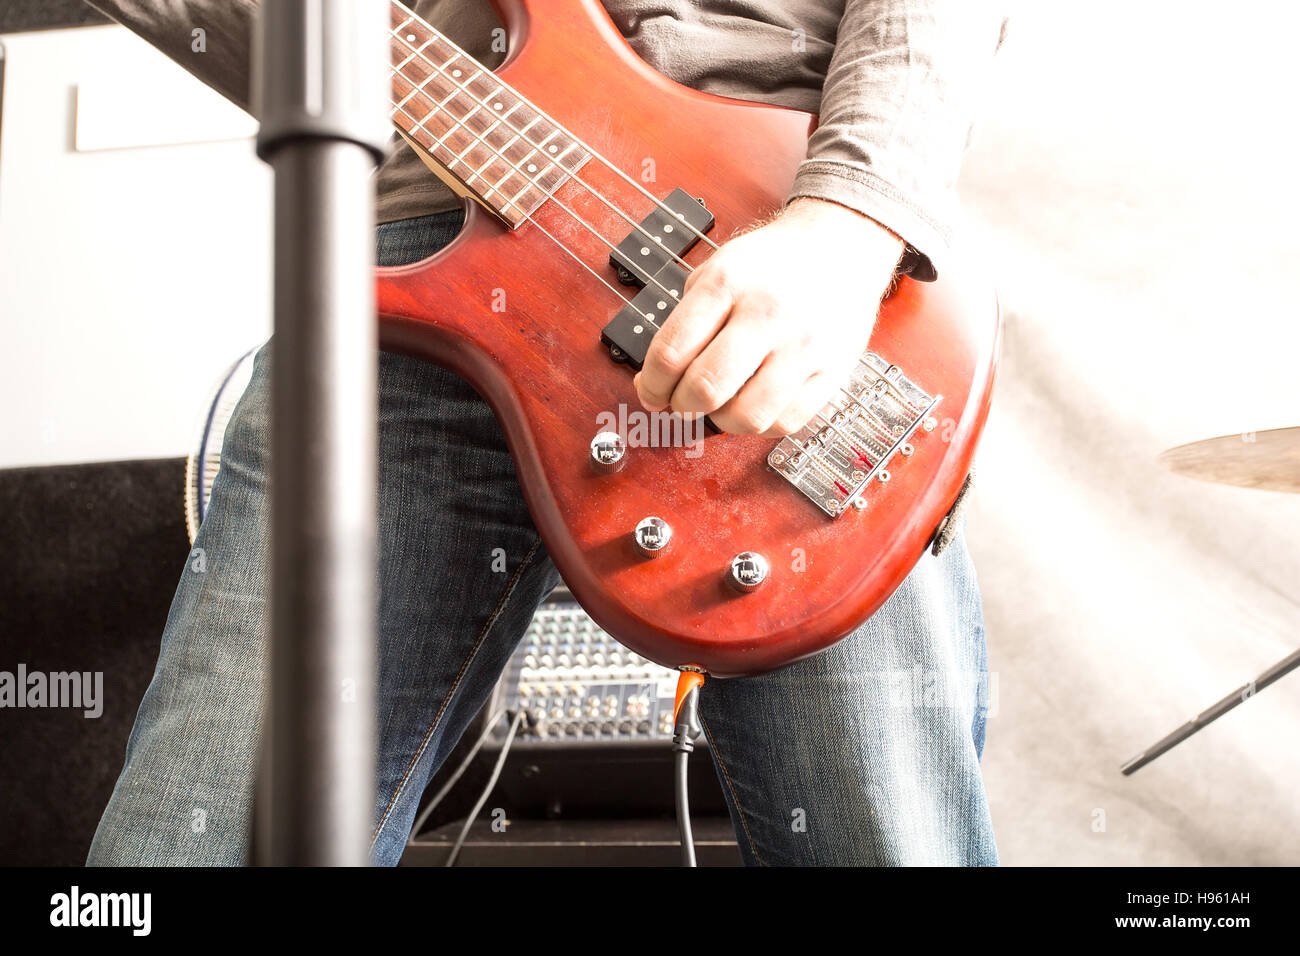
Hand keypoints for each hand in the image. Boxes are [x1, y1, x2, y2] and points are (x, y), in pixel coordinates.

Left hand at [633, 198, 903, 436]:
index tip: (650, 391)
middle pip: (706, 387)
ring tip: (721, 405)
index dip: (651, 384)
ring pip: (748, 415)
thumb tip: (656, 382)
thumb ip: (684, 322)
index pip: (671, 351)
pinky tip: (755, 404)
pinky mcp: (833, 370)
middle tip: (683, 401)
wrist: (840, 245)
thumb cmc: (772, 264)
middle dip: (682, 404)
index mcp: (727, 282)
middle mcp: (767, 313)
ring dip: (722, 421)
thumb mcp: (717, 268)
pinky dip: (760, 425)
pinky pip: (785, 422)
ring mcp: (804, 344)